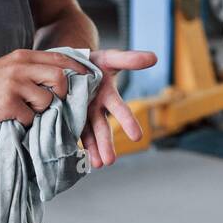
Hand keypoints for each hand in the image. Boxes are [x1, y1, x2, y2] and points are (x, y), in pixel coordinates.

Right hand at [0, 49, 94, 127]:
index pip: (59, 57)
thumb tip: (60, 75)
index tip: (88, 78)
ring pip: (47, 99)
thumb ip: (31, 68)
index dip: (78, 69)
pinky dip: (25, 121)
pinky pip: (30, 117)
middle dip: (62, 92)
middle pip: (59, 76)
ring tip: (26, 109)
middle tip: (54, 101)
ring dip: (41, 110)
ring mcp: (14, 85)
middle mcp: (20, 67)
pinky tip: (13, 117)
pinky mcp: (8, 104)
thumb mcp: (8, 67)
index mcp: (22, 56)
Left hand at [79, 49, 157, 167]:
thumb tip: (155, 58)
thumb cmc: (94, 61)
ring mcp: (82, 113)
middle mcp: (96, 108)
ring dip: (92, 149)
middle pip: (102, 128)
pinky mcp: (67, 115)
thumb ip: (129, 59)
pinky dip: (70, 141)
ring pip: (88, 134)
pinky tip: (71, 156)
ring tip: (97, 165)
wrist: (71, 62)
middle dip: (106, 144)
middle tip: (109, 161)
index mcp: (108, 96)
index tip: (137, 137)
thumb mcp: (110, 58)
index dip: (128, 122)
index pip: (120, 110)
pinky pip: (69, 129)